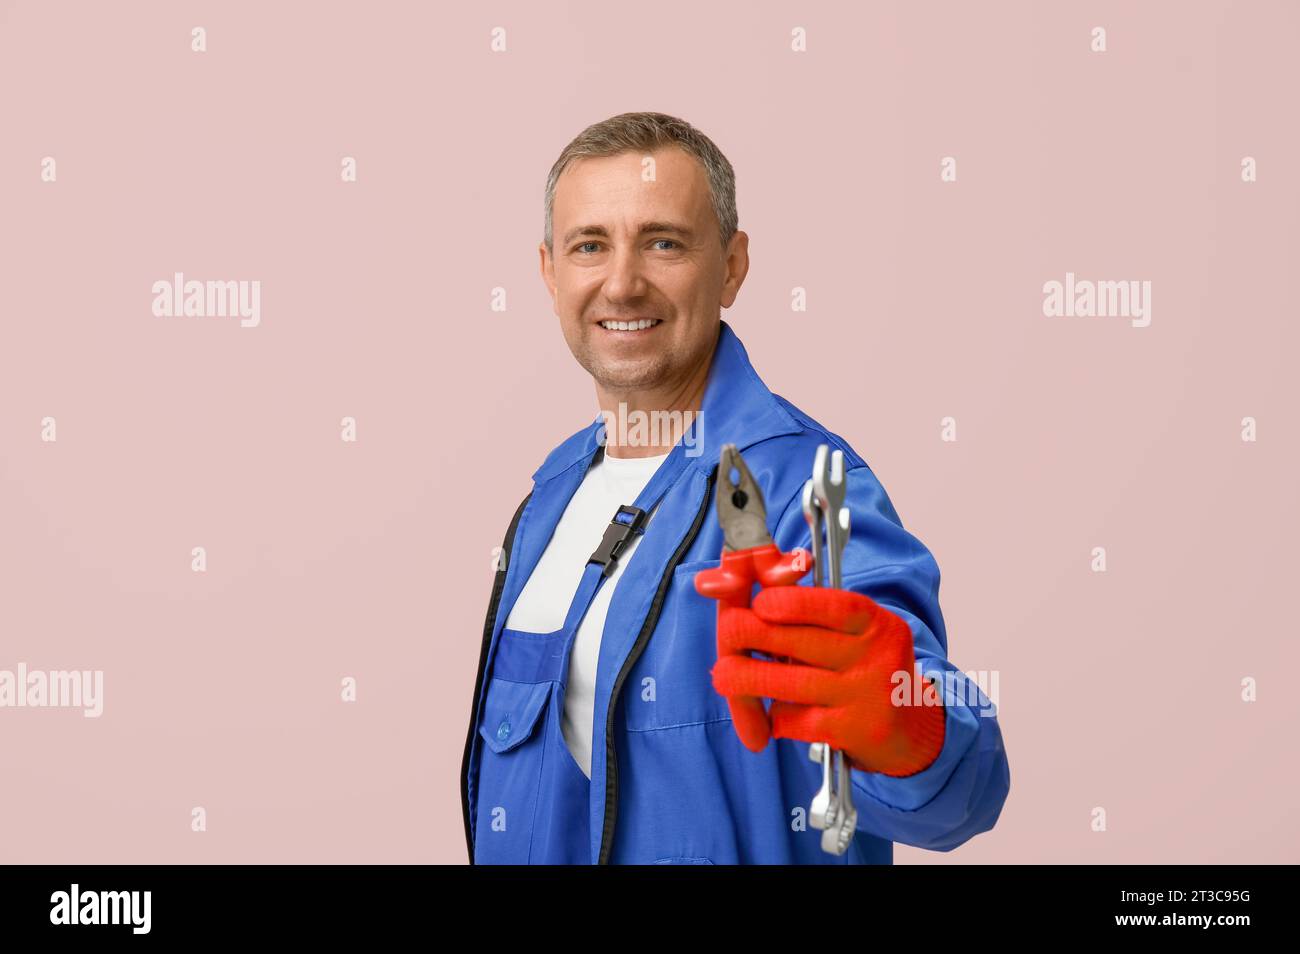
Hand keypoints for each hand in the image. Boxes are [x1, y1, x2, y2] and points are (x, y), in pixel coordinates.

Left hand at [709, 584, 946, 776]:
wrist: (910, 731)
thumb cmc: (869, 670)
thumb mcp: (860, 634)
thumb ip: (818, 616)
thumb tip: (756, 596)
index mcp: (877, 624)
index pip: (835, 606)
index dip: (793, 602)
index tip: (759, 602)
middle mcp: (876, 657)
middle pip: (802, 642)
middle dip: (754, 635)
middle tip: (727, 633)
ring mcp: (866, 696)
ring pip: (790, 683)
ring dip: (747, 679)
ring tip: (724, 675)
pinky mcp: (853, 732)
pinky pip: (797, 719)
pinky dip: (775, 715)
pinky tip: (768, 714)